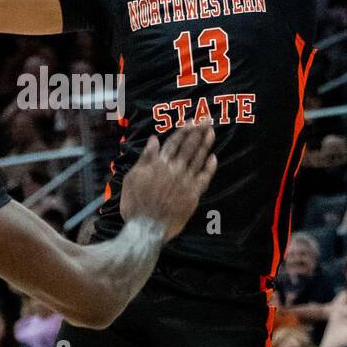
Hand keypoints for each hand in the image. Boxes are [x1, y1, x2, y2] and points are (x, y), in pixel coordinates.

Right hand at [119, 122, 216, 240]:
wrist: (146, 228)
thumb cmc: (135, 204)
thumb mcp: (132, 177)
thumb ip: (145, 158)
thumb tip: (153, 140)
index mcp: (159, 163)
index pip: (174, 141)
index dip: (184, 129)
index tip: (193, 120)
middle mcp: (174, 169)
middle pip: (189, 146)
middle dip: (199, 131)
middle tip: (208, 119)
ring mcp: (185, 181)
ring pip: (198, 158)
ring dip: (206, 144)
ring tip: (212, 131)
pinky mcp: (193, 194)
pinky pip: (204, 178)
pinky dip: (210, 167)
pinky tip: (214, 158)